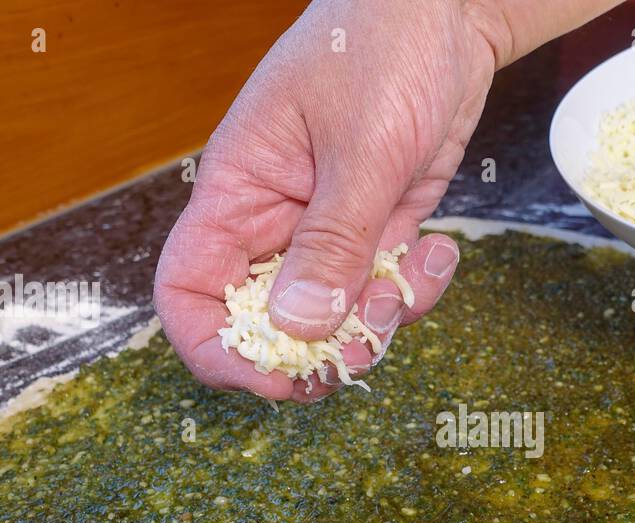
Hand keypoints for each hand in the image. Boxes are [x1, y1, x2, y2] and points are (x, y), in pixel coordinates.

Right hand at [154, 0, 500, 400]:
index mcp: (237, 193)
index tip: (274, 374)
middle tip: (368, 339)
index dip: (217, 347)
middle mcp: (273, 221)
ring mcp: (326, 229)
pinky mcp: (376, 228)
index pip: (189, 291)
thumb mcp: (360, 149)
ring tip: (416, 272)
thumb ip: (332, 242)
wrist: (445, 10)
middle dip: (316, 349)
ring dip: (376, 321)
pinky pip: (381, 288)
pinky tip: (439, 250)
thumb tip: (296, 327)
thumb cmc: (383, 46)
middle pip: (266, 323)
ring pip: (332, 316)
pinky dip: (413, 288)